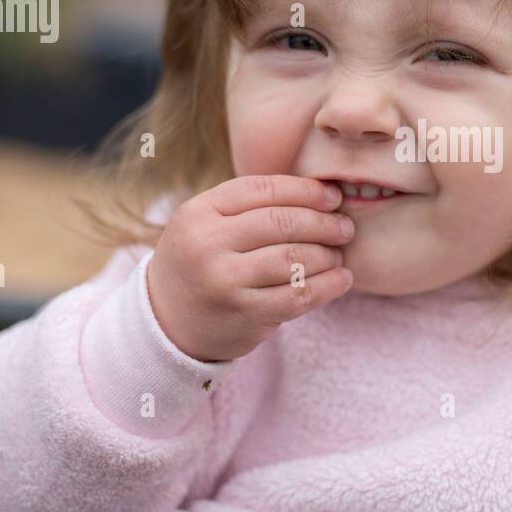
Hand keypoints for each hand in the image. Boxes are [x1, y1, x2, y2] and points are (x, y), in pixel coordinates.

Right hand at [147, 174, 354, 362]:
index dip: (306, 190)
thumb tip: (319, 192)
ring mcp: (225, 281)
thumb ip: (249, 206)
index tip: (333, 197)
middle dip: (323, 223)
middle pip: (282, 222)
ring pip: (294, 258)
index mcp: (198, 212)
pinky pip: (298, 295)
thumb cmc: (200, 262)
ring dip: (327, 255)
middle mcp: (207, 244)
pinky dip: (328, 285)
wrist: (166, 322)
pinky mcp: (245, 314)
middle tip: (345, 228)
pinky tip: (342, 279)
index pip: (264, 189)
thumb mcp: (205, 224)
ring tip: (338, 254)